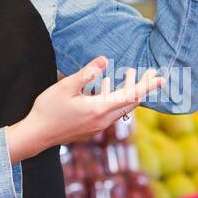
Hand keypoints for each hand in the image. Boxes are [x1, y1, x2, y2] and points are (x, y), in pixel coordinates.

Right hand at [6, 56, 164, 162]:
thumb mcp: (64, 87)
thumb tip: (104, 61)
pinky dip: (113, 98)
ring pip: (120, 107)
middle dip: (141, 86)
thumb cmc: (47, 110)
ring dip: (126, 91)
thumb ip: (86, 74)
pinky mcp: (91, 128)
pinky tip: (104, 86)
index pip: (130, 96)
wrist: (36, 136)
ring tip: (127, 74)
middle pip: (130, 102)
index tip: (161, 78)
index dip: (147, 86)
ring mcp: (98, 126)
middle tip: (149, 72)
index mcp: (99, 109)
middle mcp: (103, 120)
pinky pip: (110, 112)